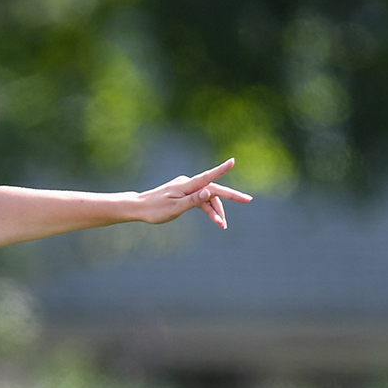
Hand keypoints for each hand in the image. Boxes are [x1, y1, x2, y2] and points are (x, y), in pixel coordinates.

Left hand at [137, 158, 252, 228]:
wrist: (139, 207)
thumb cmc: (155, 210)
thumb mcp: (175, 208)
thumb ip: (193, 200)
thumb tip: (209, 191)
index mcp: (186, 186)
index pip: (207, 177)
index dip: (221, 170)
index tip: (232, 161)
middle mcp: (188, 184)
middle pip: (213, 190)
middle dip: (230, 197)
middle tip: (248, 200)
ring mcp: (186, 188)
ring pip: (207, 197)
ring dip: (216, 210)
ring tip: (222, 225)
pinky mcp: (184, 193)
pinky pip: (200, 200)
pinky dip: (208, 209)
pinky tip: (214, 219)